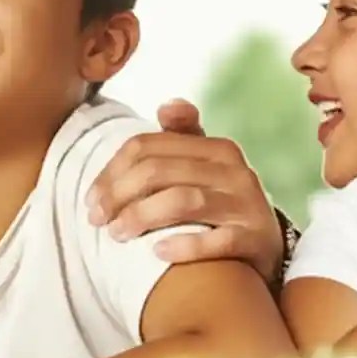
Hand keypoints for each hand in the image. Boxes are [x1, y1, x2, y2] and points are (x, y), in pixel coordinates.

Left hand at [87, 99, 283, 279]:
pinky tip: (157, 252)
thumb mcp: (203, 167)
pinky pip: (217, 240)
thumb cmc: (219, 204)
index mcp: (215, 148)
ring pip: (183, 200)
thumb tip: (168, 105)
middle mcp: (234, 171)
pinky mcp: (256, 239)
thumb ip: (182, 136)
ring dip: (141, 216)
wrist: (266, 249)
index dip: (111, 172)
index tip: (90, 199)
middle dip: (119, 195)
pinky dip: (184, 246)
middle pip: (159, 172)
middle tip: (97, 220)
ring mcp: (247, 205)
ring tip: (117, 234)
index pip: (147, 147)